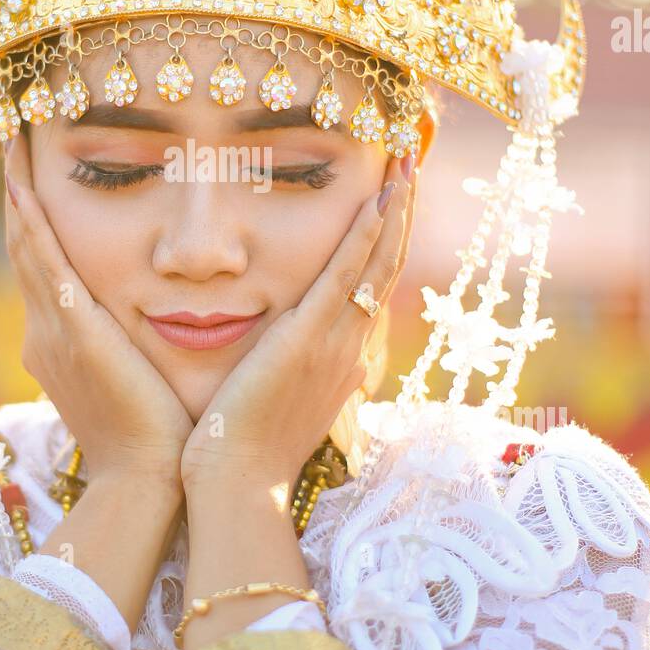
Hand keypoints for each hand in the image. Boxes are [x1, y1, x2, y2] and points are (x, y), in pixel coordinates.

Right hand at [3, 132, 192, 488]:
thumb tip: (167, 317)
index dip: (36, 223)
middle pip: (28, 250)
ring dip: (21, 196)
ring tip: (13, 146)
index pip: (45, 269)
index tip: (36, 179)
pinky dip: (33, 222)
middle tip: (15, 145)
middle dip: (22, 198)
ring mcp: (53, 332)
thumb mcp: (139, 379)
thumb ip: (138, 345)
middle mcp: (47, 333)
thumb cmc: (160, 437)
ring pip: (30, 248)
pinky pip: (45, 262)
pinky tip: (25, 183)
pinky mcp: (73, 331)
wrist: (148, 483)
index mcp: (63, 345)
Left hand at [180, 154, 416, 493]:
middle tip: (410, 166)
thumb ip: (293, 368)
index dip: (387, 242)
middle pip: (388, 267)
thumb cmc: (247, 447)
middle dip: (401, 214)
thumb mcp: (282, 401)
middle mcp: (352, 346)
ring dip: (394, 212)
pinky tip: (376, 202)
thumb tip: (291, 347)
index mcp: (344, 359)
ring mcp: (336, 342)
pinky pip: (346, 277)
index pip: (373, 288)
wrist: (239, 483)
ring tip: (406, 166)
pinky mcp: (308, 339)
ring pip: (378, 264)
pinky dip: (364, 237)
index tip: (394, 201)